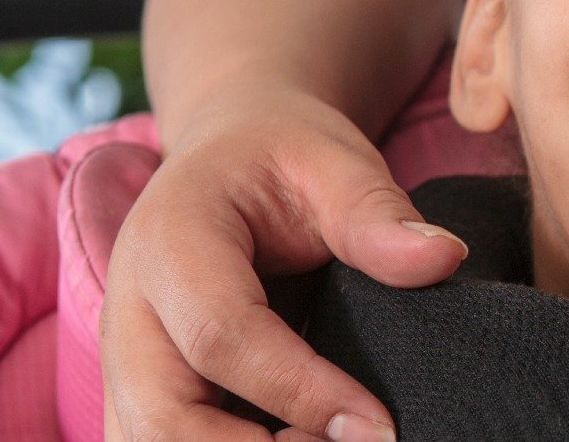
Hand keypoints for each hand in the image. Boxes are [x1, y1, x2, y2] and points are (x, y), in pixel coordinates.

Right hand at [100, 90, 469, 440]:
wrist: (229, 154)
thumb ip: (377, 214)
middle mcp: (127, 308)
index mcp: (170, 239)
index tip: (378, 426)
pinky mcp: (137, 389)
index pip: (223, 337)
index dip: (302, 392)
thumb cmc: (283, 156)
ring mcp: (125, 357)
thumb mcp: (335, 162)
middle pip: (163, 416)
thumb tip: (444, 258)